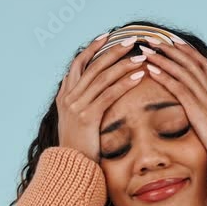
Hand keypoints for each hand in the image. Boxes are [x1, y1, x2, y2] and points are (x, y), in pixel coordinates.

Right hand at [55, 34, 148, 161]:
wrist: (69, 169)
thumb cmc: (78, 149)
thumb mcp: (76, 124)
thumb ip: (82, 105)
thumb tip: (94, 93)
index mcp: (65, 96)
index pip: (78, 63)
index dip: (92, 48)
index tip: (107, 36)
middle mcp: (68, 98)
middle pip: (93, 65)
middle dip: (113, 50)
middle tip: (131, 39)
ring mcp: (76, 107)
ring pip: (102, 77)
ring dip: (123, 64)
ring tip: (141, 56)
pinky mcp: (87, 117)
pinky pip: (109, 95)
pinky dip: (124, 83)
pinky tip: (138, 76)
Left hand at [140, 37, 206, 162]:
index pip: (201, 63)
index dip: (186, 50)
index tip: (172, 41)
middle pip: (188, 61)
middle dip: (169, 48)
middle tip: (152, 39)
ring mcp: (204, 97)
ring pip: (181, 70)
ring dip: (161, 58)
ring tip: (145, 50)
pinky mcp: (196, 108)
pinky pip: (177, 87)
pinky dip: (163, 76)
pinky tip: (150, 69)